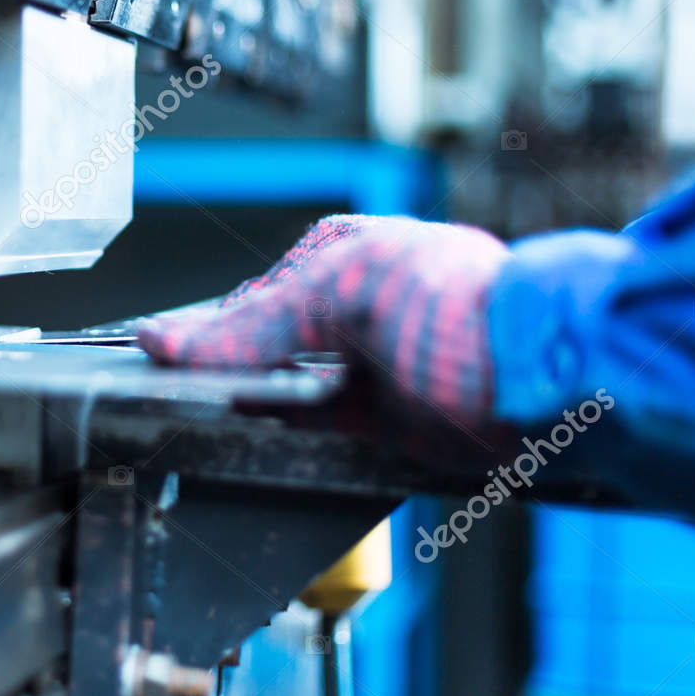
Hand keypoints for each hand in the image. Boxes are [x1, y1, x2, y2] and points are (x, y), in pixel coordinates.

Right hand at [136, 215, 508, 421]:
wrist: (549, 378)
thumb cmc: (461, 309)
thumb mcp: (341, 295)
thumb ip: (251, 326)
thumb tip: (163, 341)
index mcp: (337, 256)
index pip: (240, 301)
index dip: (194, 332)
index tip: (146, 357)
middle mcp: (346, 311)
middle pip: (254, 347)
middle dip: (215, 371)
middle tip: (167, 395)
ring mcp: (361, 370)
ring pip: (274, 393)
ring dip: (242, 408)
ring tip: (200, 422)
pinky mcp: (380, 425)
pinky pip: (307, 432)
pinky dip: (276, 437)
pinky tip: (250, 439)